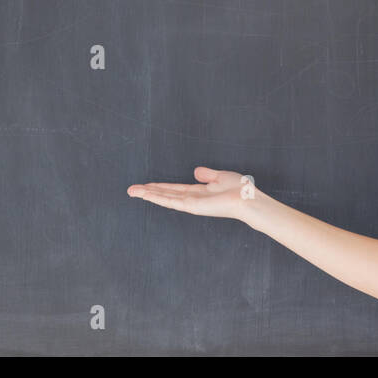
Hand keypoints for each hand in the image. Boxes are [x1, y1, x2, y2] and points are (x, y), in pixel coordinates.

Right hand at [127, 166, 260, 221]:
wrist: (246, 199)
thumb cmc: (238, 190)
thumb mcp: (220, 176)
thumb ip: (207, 174)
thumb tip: (196, 171)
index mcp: (198, 192)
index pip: (174, 189)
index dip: (159, 187)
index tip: (146, 185)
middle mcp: (191, 199)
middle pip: (165, 194)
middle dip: (148, 191)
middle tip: (131, 190)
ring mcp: (190, 204)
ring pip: (164, 198)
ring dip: (147, 194)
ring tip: (132, 191)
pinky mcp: (191, 206)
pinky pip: (171, 200)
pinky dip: (157, 197)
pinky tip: (146, 194)